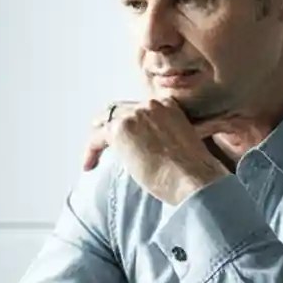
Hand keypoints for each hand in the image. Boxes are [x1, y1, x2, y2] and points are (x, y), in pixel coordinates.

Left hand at [83, 99, 234, 204]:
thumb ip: (164, 138)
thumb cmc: (193, 171)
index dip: (129, 123)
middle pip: (119, 110)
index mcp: (168, 106)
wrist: (194, 177)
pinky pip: (96, 138)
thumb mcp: (182, 144)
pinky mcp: (120, 130)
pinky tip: (89, 165)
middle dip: (109, 126)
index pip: (139, 110)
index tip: (127, 140)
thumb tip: (147, 151)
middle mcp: (150, 105)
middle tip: (103, 144)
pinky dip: (90, 151)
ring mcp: (134, 115)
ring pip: (105, 121)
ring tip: (92, 156)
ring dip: (97, 138)